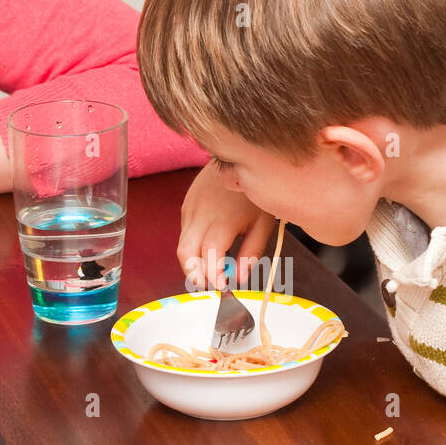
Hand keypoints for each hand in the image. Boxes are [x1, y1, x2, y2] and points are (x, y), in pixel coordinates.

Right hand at [178, 160, 277, 289]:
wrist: (238, 156)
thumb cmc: (253, 191)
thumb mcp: (262, 223)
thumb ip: (251, 252)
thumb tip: (239, 278)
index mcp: (222, 220)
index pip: (209, 255)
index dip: (212, 276)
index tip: (222, 288)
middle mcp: (200, 214)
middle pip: (185, 254)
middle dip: (193, 275)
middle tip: (208, 287)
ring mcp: (190, 208)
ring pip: (182, 245)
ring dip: (193, 262)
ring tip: (211, 269)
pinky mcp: (186, 204)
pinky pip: (185, 231)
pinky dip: (193, 245)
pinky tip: (209, 247)